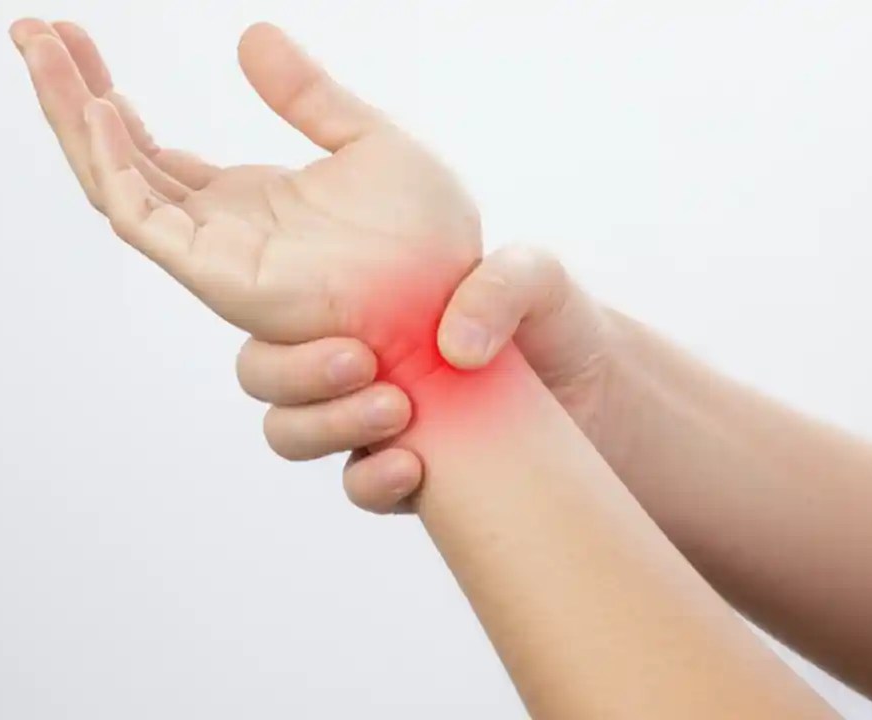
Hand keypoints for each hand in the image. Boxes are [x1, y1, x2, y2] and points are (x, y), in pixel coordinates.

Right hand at [10, 19, 480, 379]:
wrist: (459, 300)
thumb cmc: (430, 242)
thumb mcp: (369, 140)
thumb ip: (308, 94)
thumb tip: (251, 34)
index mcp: (243, 203)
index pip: (147, 147)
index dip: (101, 93)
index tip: (68, 34)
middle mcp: (217, 233)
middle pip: (116, 161)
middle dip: (67, 97)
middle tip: (28, 29)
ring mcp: (216, 257)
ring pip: (116, 186)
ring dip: (74, 118)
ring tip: (40, 46)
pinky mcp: (227, 279)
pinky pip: (150, 224)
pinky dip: (116, 169)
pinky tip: (101, 110)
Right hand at [238, 245, 619, 512]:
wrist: (604, 398)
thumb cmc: (556, 323)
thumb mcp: (539, 281)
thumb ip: (503, 285)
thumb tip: (452, 346)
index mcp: (362, 302)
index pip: (282, 308)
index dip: (285, 322)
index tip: (348, 330)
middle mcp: (352, 360)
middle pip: (267, 377)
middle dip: (297, 375)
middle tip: (363, 365)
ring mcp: (370, 422)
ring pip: (292, 433)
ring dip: (326, 426)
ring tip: (396, 412)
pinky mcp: (402, 475)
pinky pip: (358, 487)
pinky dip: (371, 482)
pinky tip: (415, 469)